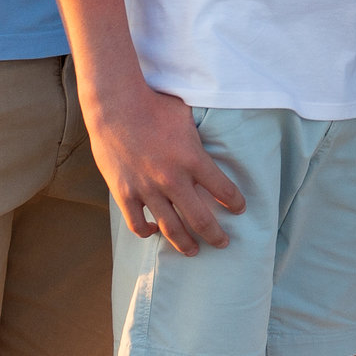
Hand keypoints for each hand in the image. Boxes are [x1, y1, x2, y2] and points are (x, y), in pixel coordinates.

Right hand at [85, 82, 245, 256]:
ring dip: (185, 244)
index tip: (240, 209)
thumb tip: (217, 136)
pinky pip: (137, 224)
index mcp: (193, 159)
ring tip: (194, 251)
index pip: (223, 190)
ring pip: (171, 228)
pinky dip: (147, 232)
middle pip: (200, 219)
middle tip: (223, 243)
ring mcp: (147, 189)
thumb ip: (201, 135)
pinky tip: (154, 231)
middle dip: (216, 236)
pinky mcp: (124, 193)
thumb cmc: (155, 105)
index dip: (235, 203)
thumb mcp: (188, 116)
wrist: (116, 105)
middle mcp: (172, 179)